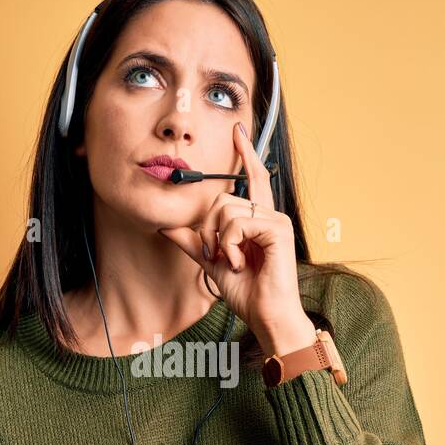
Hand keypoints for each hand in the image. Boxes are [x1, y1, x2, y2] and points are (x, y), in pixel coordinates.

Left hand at [156, 122, 317, 356]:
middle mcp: (270, 214)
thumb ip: (192, 242)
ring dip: (218, 240)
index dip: (245, 153)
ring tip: (230, 262)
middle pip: (223, 198)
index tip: (237, 129)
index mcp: (258, 219)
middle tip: (214, 253)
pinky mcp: (278, 229)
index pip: (252, 178)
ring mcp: (276, 220)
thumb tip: (166, 226)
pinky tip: (238, 262)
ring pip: (227, 209)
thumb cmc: (247, 292)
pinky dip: (229, 245)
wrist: (266, 315)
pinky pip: (238, 223)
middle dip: (208, 227)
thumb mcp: (212, 262)